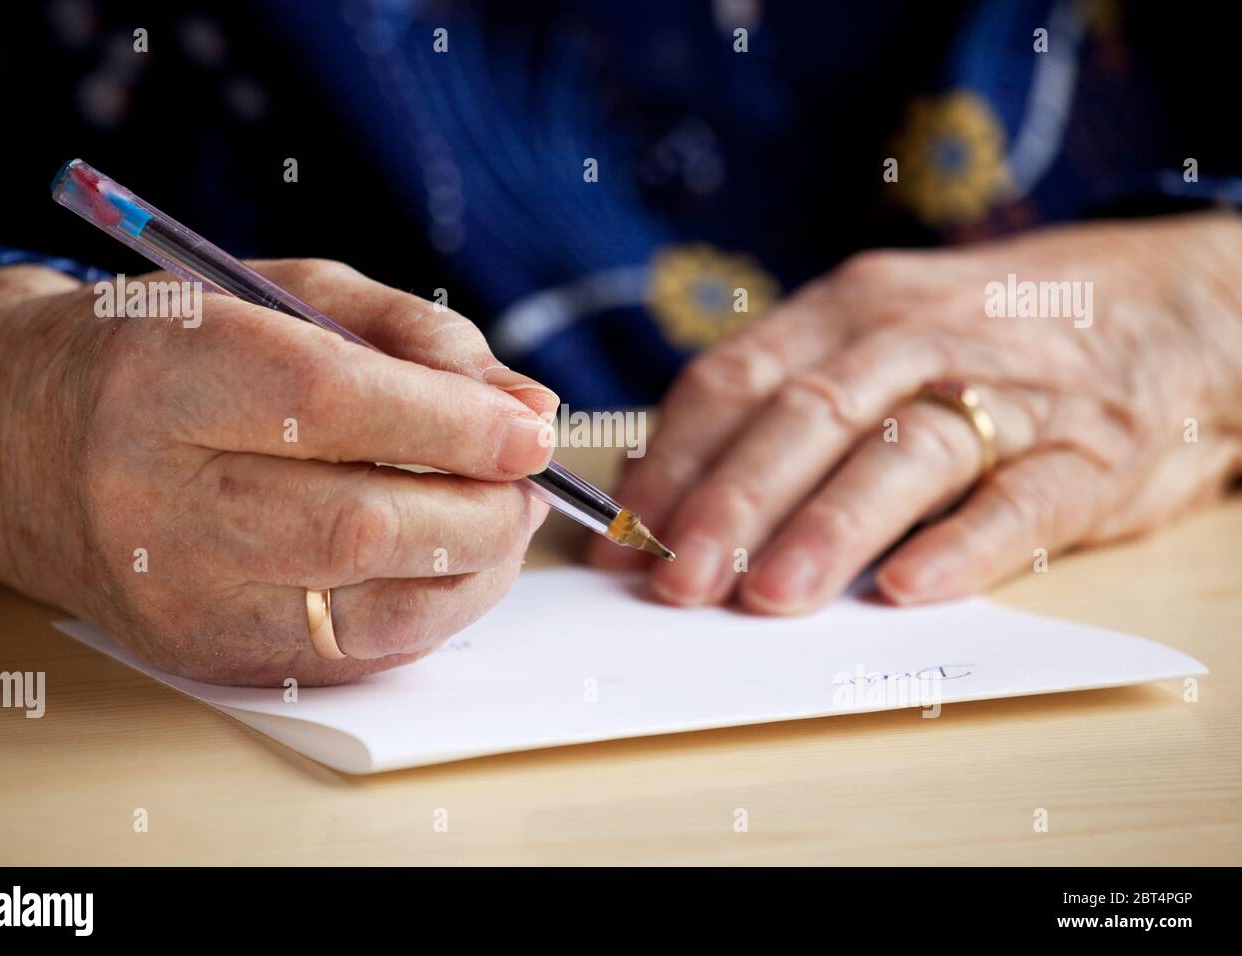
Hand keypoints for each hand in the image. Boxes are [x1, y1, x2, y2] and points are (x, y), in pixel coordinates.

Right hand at [0, 259, 557, 684]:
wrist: (19, 443)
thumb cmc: (170, 352)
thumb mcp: (286, 297)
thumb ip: (415, 337)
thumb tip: (528, 410)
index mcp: (168, 374)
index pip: (332, 406)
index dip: (454, 423)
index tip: (532, 430)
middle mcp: (160, 497)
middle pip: (360, 526)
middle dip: (482, 509)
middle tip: (526, 482)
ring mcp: (179, 593)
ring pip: (370, 610)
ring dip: (474, 570)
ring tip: (500, 520)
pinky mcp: (204, 654)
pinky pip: (354, 656)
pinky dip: (429, 611)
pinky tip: (445, 563)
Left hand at [590, 213, 1241, 611]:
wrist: (1174, 305)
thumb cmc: (988, 339)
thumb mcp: (883, 336)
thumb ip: (789, 403)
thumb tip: (674, 497)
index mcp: (852, 310)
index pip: (737, 377)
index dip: (672, 459)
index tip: (623, 535)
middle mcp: (920, 337)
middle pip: (809, 415)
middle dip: (733, 501)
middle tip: (677, 580)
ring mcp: (1009, 390)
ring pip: (906, 452)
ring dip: (830, 525)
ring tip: (771, 595)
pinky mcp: (1091, 449)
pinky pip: (1024, 498)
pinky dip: (965, 545)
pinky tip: (911, 589)